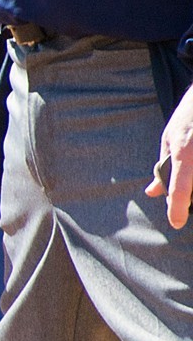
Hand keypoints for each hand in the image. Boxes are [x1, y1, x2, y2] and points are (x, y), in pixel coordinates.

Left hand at [144, 83, 192, 228]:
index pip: (180, 190)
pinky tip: (190, 174)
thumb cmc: (187, 117)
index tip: (177, 223)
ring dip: (191, 186)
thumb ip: (161, 167)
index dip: (177, 209)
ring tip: (185, 177)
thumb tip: (152, 192)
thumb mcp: (168, 139)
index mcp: (185, 155)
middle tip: (183, 199)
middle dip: (187, 197)